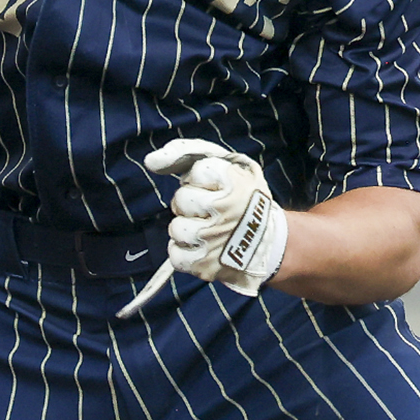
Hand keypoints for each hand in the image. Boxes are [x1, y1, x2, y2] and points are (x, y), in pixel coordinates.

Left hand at [147, 137, 287, 296]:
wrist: (269, 244)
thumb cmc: (241, 201)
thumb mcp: (229, 166)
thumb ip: (189, 153)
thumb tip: (150, 161)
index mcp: (235, 183)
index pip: (196, 172)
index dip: (200, 180)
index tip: (216, 188)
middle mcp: (226, 211)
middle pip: (181, 199)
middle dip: (190, 204)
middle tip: (208, 210)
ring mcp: (215, 240)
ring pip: (175, 228)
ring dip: (186, 228)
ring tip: (204, 230)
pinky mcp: (207, 266)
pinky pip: (175, 254)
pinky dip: (183, 252)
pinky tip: (200, 247)